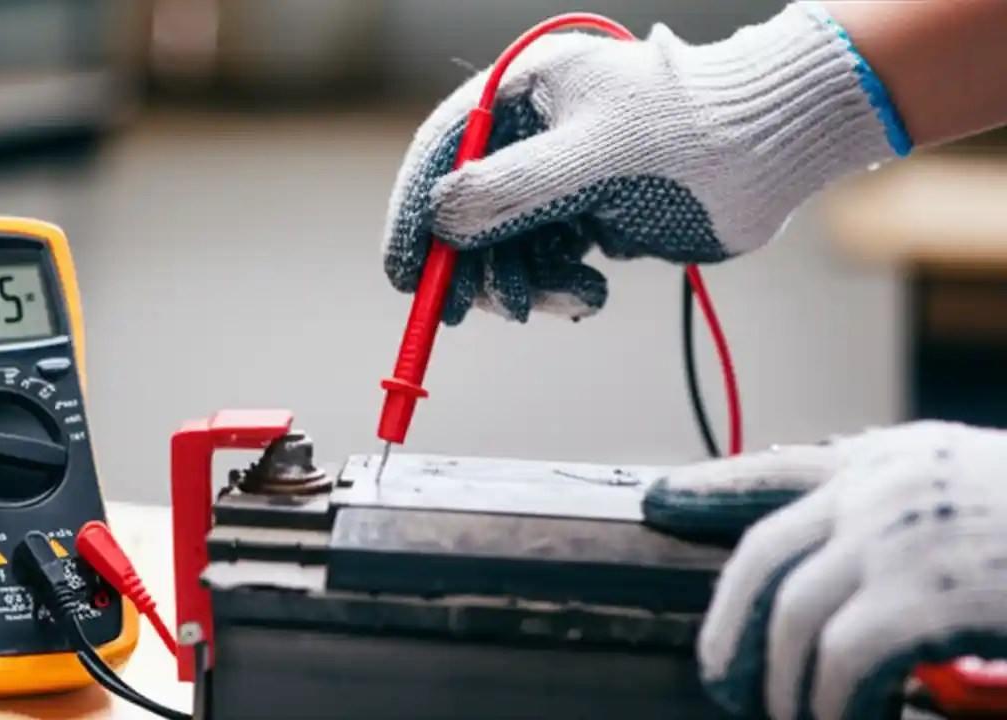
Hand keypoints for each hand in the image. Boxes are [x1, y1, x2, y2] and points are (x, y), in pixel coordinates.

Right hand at [382, 3, 905, 324]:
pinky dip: (559, 286)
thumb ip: (508, 190)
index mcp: (524, 90)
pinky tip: (590, 292)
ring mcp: (559, 174)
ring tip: (571, 299)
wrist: (771, 152)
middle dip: (474, 265)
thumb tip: (440, 219)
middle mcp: (532, 130)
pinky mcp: (585, 212)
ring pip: (505, 244)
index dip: (415, 216)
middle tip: (477, 311)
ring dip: (525, 284)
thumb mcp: (591, 160)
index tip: (404, 273)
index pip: (441, 151)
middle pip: (467, 208)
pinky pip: (545, 259)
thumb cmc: (690, 135)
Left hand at [643, 421, 1006, 719]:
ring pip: (789, 620)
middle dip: (730, 629)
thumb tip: (833, 563)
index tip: (660, 501)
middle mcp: (883, 484)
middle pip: (760, 557)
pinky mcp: (927, 593)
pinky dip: (835, 709)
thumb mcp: (972, 502)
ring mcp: (900, 533)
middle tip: (727, 686)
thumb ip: (902, 519)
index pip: (778, 467)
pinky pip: (840, 664)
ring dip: (784, 687)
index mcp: (895, 460)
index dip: (712, 486)